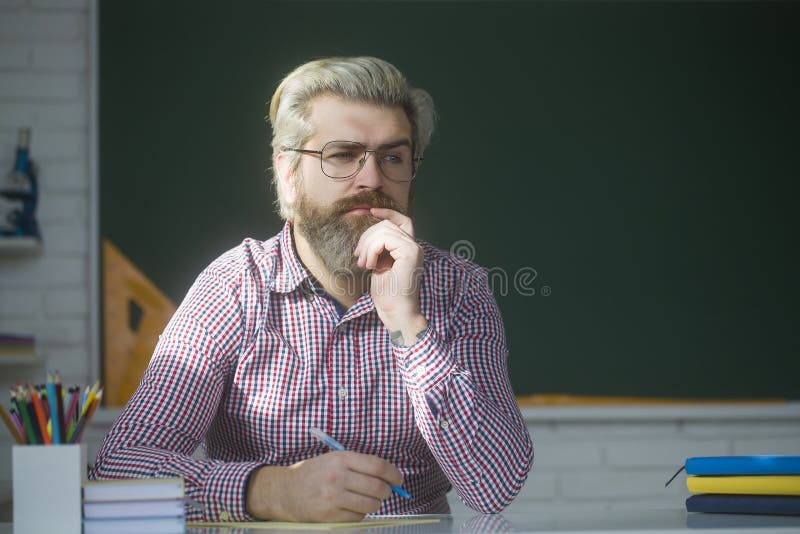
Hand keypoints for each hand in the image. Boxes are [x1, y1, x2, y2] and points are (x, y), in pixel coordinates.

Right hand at [246, 451, 402, 521]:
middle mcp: (338, 476)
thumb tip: (389, 477)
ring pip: (370, 505)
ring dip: (374, 504)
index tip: (399, 480)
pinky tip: (349, 509)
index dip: (394, 474)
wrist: (283, 491)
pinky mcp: (329, 516)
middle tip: (384, 492)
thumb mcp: (333, 459)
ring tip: (366, 500)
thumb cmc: (312, 474)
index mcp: (341, 458)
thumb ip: (359, 465)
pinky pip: (357, 518)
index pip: (379, 467)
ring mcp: (333, 497)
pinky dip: (359, 515)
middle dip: (386, 492)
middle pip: (378, 487)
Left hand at [354, 208, 427, 342]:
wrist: (396, 312)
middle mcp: (414, 246)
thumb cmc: (387, 294)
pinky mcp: (410, 253)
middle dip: (367, 236)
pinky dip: (372, 249)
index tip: (370, 212)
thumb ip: (380, 249)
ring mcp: (414, 249)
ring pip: (384, 229)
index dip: (387, 213)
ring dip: (367, 244)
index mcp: (409, 248)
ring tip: (363, 263)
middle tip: (358, 257)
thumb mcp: (380, 265)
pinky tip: (370, 265)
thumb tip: (369, 235)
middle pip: (386, 224)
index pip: (401, 220)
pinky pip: (385, 238)